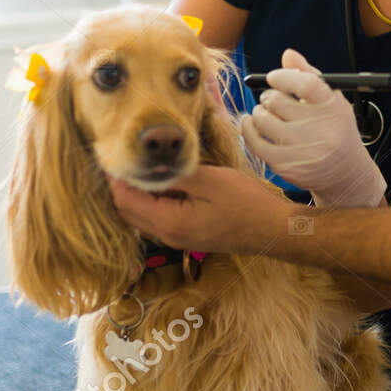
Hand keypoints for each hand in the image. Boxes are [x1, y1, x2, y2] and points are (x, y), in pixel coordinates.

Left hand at [108, 169, 287, 254]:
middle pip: (126, 212)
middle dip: (121, 185)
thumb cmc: (246, 203)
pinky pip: (153, 220)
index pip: (125, 199)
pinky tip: (162, 183)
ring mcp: (175, 239)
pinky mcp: (184, 236)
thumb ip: (176, 175)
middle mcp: (166, 236)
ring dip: (134, 195)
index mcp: (169, 222)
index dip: (118, 175)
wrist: (271, 230)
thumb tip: (148, 166)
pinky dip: (149, 203)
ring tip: (144, 167)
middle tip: (129, 157)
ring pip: (138, 218)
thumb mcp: (210, 180)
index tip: (121, 150)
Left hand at [241, 48, 386, 207]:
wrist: (346, 175)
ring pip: (263, 120)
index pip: (304, 83)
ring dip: (258, 113)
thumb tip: (288, 54)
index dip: (283, 77)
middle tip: (271, 100)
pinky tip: (250, 124)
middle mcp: (321, 130)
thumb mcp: (331, 102)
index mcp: (334, 109)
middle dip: (269, 97)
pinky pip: (255, 142)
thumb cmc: (336, 131)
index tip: (273, 78)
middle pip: (278, 101)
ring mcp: (303, 150)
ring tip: (265, 114)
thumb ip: (310, 76)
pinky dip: (248, 130)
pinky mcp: (288, 167)